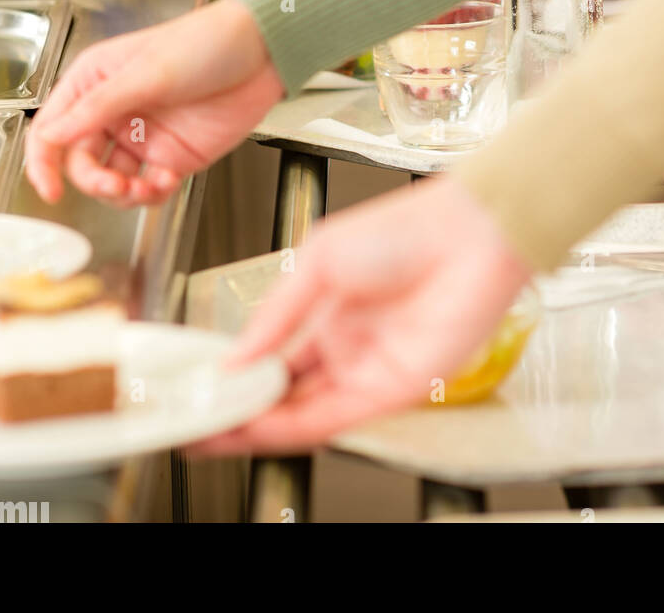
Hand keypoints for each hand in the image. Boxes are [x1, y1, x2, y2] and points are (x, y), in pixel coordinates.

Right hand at [25, 0, 283, 206]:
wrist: (263, 54)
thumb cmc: (205, 42)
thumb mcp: (146, 72)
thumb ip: (97, 107)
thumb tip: (51, 133)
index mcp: (96, 82)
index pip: (52, 128)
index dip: (43, 162)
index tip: (49, 190)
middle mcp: (115, 111)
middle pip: (80, 162)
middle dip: (93, 181)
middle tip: (114, 186)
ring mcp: (143, 136)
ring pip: (112, 181)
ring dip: (123, 194)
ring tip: (145, 188)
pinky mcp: (173, 155)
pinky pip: (148, 187)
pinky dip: (152, 193)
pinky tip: (167, 179)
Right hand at [196, 176, 532, 453]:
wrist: (469, 233)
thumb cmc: (408, 229)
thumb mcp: (321, 259)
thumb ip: (277, 313)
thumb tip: (237, 353)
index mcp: (328, 311)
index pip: (271, 359)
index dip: (235, 379)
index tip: (200, 389)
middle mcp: (346, 346)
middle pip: (282, 394)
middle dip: (236, 413)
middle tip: (194, 423)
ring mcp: (367, 369)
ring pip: (301, 414)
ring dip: (255, 429)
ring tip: (210, 433)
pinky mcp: (391, 390)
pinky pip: (332, 418)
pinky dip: (290, 428)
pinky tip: (255, 428)